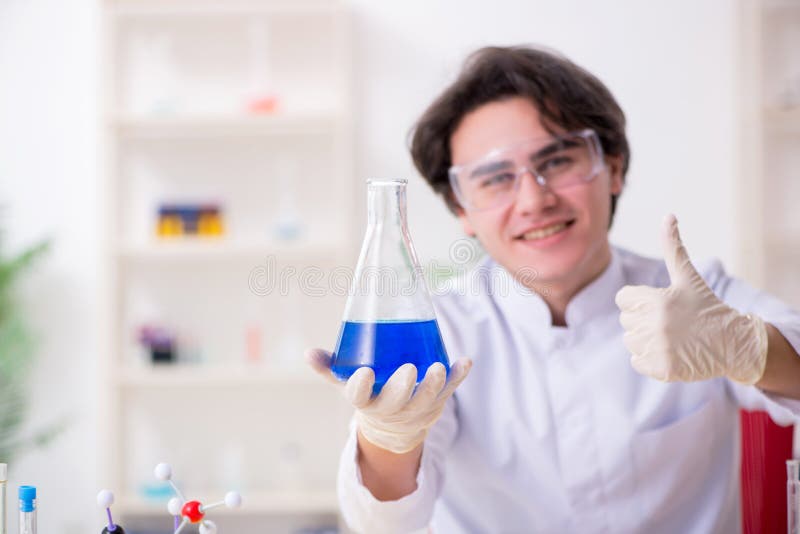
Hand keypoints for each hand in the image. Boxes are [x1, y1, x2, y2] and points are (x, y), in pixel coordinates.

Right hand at [306, 349, 471, 452]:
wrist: (392, 427)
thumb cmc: (368, 394)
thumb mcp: (345, 384)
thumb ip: (329, 367)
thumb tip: (308, 353)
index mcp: (366, 402)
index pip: (358, 397)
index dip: (360, 386)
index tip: (363, 372)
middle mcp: (391, 409)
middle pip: (397, 401)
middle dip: (403, 387)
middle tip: (409, 368)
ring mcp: (416, 408)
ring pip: (426, 399)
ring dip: (434, 384)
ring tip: (439, 367)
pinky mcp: (436, 403)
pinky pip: (450, 391)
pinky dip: (458, 377)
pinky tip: (465, 362)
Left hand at [614, 214, 767, 383]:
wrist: (732, 343)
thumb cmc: (706, 306)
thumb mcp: (688, 277)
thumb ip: (673, 248)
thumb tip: (668, 216)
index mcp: (656, 300)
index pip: (623, 298)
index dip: (639, 300)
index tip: (659, 303)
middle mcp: (655, 324)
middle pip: (626, 320)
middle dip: (643, 319)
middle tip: (670, 321)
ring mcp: (658, 348)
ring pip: (630, 341)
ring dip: (645, 340)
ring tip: (671, 336)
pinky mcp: (661, 368)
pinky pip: (636, 361)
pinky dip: (649, 359)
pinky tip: (670, 352)